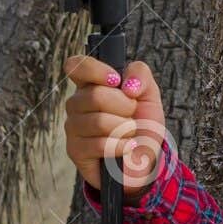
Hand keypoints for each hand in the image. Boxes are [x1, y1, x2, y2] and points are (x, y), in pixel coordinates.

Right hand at [61, 55, 167, 199]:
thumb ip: (140, 74)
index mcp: (90, 84)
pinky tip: (125, 147)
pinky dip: (121, 146)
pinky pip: (99, 144)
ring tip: (129, 133)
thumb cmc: (143, 124)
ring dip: (125, 129)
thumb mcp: (149, 94)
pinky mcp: (75, 150)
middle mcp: (77, 103)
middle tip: (132, 115)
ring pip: (99, 121)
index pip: (76, 66)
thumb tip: (127, 85)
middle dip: (125, 107)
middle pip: (95, 96)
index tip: (116, 81)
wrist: (145, 158)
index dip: (96, 71)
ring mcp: (73, 127)